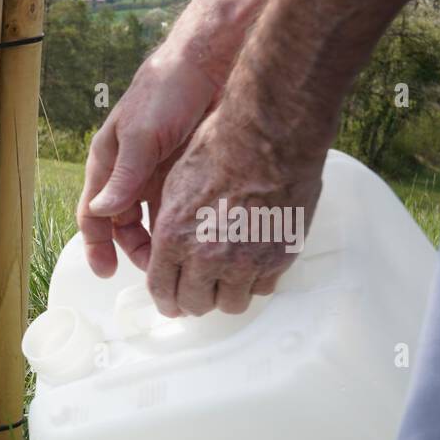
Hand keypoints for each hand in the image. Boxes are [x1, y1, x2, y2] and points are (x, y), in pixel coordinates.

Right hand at [77, 48, 220, 278]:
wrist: (214, 59)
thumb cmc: (167, 89)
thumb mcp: (141, 135)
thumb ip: (123, 176)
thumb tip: (100, 213)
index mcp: (109, 164)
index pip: (93, 215)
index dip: (96, 245)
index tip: (106, 271)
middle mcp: (132, 174)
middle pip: (125, 226)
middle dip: (136, 251)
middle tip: (156, 272)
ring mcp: (161, 174)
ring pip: (156, 222)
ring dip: (163, 244)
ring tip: (180, 261)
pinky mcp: (190, 172)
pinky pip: (183, 209)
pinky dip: (187, 228)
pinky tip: (199, 241)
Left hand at [143, 103, 325, 316]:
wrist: (270, 135)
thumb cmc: (219, 150)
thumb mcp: (172, 186)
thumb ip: (167, 228)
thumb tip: (163, 252)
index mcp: (173, 238)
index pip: (161, 289)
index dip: (165, 300)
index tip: (170, 303)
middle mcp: (207, 256)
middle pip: (195, 304)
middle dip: (193, 300)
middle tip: (199, 292)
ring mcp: (245, 260)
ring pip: (230, 304)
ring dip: (226, 294)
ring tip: (227, 279)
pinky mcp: (278, 257)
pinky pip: (262, 289)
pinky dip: (255, 282)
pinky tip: (253, 265)